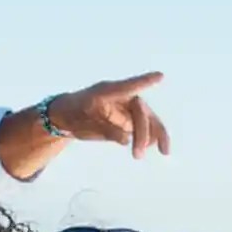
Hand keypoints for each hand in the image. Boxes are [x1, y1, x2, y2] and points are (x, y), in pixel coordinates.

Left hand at [46, 72, 170, 158]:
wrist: (66, 118)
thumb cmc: (73, 113)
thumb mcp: (84, 123)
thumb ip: (106, 129)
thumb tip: (126, 139)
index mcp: (108, 92)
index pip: (129, 86)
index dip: (145, 82)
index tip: (160, 77)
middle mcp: (122, 98)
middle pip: (140, 112)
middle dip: (144, 132)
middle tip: (138, 155)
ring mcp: (126, 109)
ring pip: (147, 120)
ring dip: (155, 135)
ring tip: (164, 152)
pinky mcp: (127, 121)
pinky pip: (143, 128)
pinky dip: (150, 138)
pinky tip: (152, 148)